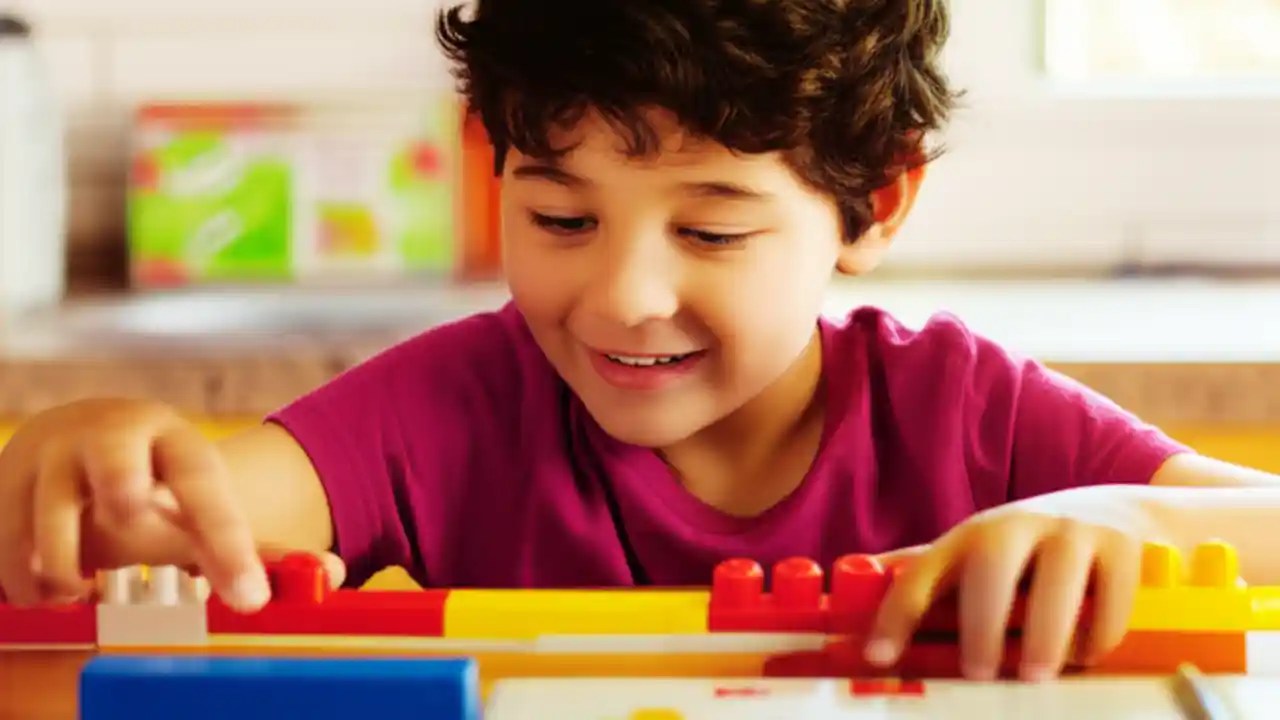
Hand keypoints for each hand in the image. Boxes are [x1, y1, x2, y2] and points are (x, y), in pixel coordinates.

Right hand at [0, 398, 269, 609]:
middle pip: (114, 461)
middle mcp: (107, 434)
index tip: (247, 595)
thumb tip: (249, 596)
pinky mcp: (6, 478)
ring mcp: (50, 453)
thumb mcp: (193, 491)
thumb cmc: (154, 472)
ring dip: (62, 571)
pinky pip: (6, 537)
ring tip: (78, 592)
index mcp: (170, 437)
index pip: (203, 487)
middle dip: (122, 487)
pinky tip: (43, 592)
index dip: (225, 542)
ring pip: (48, 516)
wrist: (90, 432)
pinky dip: (23, 578)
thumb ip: (217, 542)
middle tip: (129, 515)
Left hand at [864, 486, 1154, 680]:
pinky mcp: (1121, 548)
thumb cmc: (1029, 547)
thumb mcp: (976, 552)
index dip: (897, 614)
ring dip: (1044, 631)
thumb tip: (854, 585)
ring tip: (1034, 675)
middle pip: (990, 567)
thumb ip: (928, 573)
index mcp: (969, 537)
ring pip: (1055, 580)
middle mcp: (1015, 527)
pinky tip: (1085, 655)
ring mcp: (1071, 533)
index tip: (878, 657)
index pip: (922, 573)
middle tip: (976, 672)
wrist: (1118, 512)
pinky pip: (1110, 594)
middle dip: (981, 620)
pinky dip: (1099, 631)